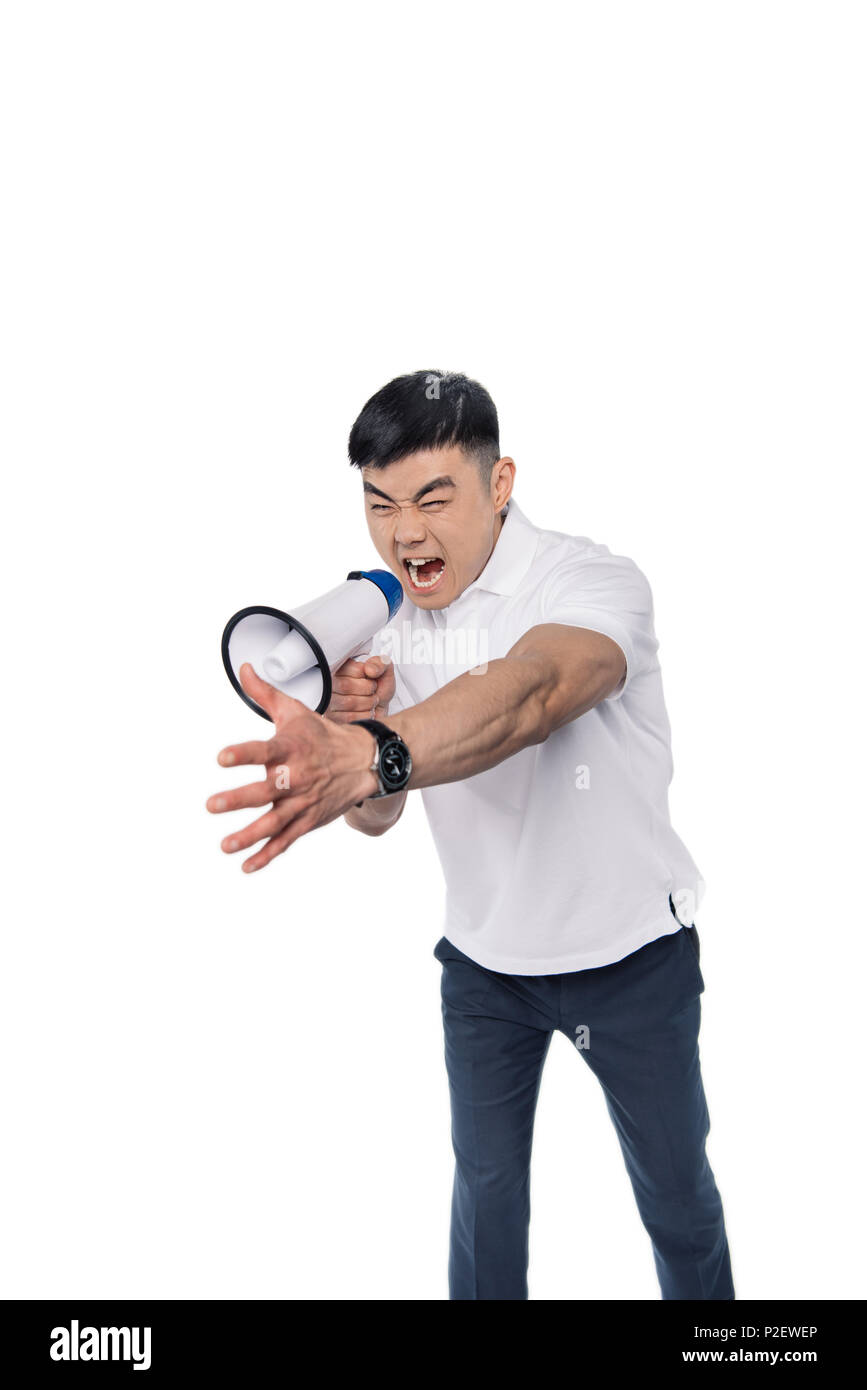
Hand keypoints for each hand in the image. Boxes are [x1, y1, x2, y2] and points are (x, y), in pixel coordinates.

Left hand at [206, 663, 378, 872]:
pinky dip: (267, 855)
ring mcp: (302, 802)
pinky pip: (286, 841)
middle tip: (212, 804)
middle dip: (239, 799)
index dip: (243, 754)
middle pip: (266, 791)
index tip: (221, 758)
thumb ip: (264, 694)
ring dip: (249, 835)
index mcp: (290, 748)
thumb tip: (243, 668)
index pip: (264, 750)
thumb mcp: (295, 711)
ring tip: (225, 845)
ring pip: (274, 822)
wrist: (364, 760)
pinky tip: (246, 865)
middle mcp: (296, 777)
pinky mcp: (307, 820)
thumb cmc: (323, 735)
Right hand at [324, 654, 394, 723]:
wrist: (380, 708)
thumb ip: (380, 664)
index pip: (351, 668)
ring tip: (370, 701)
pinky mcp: (332, 718)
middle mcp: (331, 683)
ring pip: (348, 702)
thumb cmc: (378, 688)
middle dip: (368, 690)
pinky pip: (349, 717)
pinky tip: (366, 711)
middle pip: (345, 685)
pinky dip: (364, 715)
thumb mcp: (384, 671)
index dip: (367, 676)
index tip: (372, 678)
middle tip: (373, 691)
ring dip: (367, 703)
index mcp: (342, 667)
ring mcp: (329, 701)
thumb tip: (370, 670)